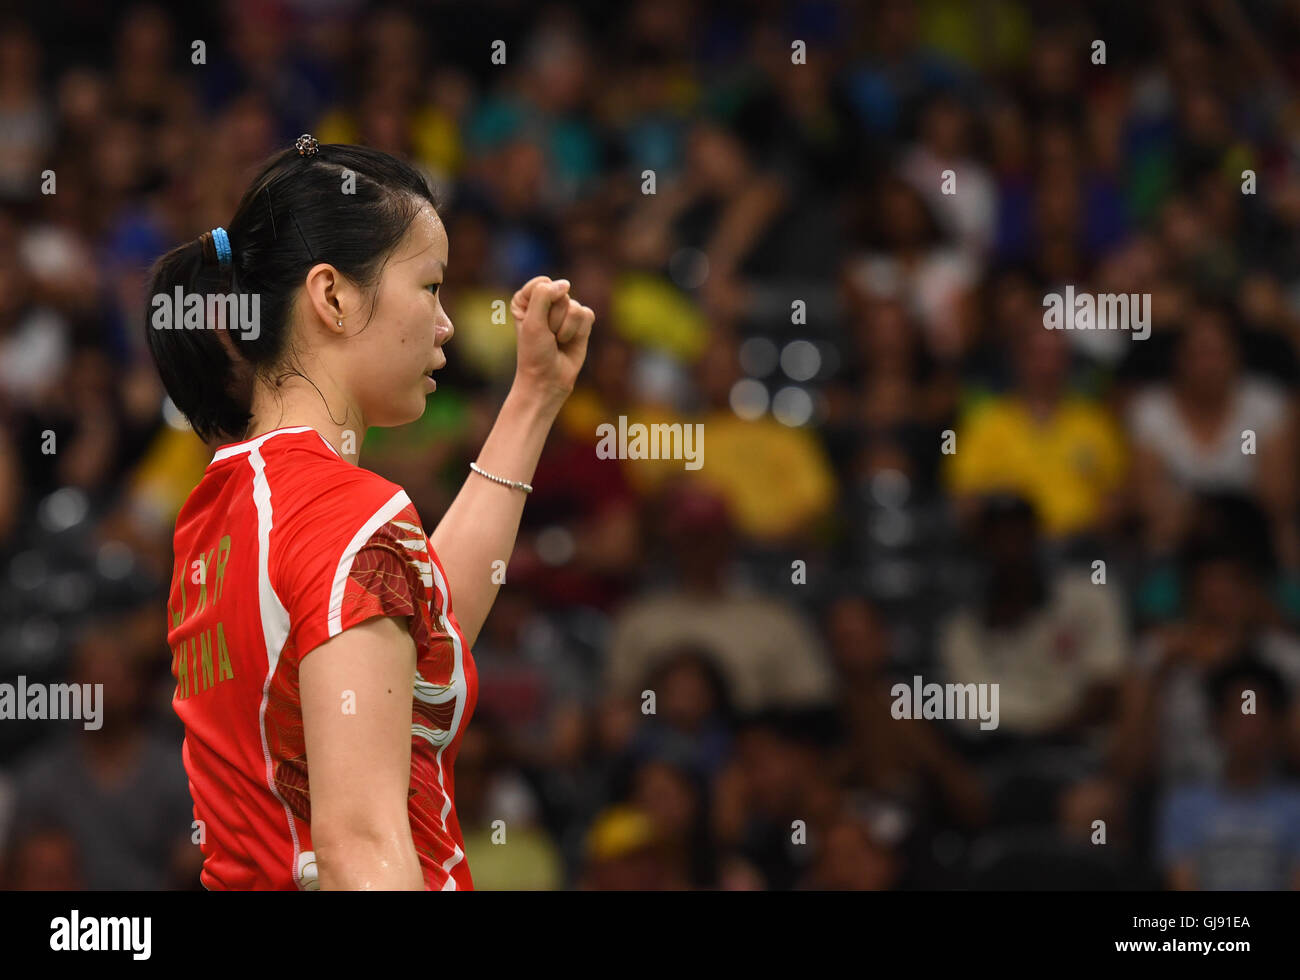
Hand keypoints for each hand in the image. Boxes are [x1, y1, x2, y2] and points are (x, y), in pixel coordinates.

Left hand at [510, 275, 594, 409]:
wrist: (548, 379)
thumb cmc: (534, 353)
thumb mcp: (532, 322)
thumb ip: (544, 296)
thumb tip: (566, 284)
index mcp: (526, 299)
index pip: (542, 284)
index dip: (541, 305)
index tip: (534, 324)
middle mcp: (546, 302)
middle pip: (561, 295)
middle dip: (555, 319)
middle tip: (547, 336)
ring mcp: (565, 311)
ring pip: (575, 307)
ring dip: (566, 329)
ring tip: (557, 341)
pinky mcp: (581, 321)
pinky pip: (587, 314)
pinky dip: (578, 332)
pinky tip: (569, 342)